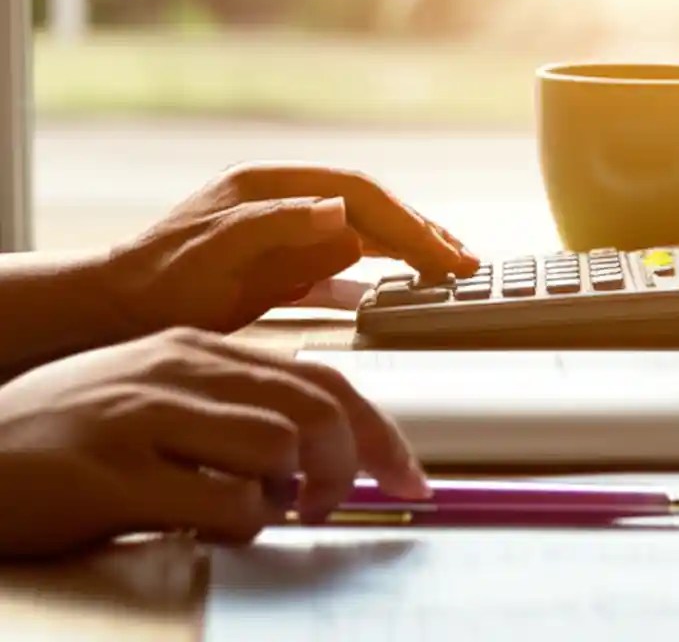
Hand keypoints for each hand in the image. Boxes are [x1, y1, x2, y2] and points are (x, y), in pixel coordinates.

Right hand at [0, 328, 426, 558]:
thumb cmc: (67, 439)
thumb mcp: (157, 399)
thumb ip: (231, 409)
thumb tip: (316, 453)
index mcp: (197, 350)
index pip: (323, 380)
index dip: (381, 433)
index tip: (411, 478)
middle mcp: (178, 370)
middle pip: (317, 409)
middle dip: (351, 466)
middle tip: (333, 506)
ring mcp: (144, 415)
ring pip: (280, 448)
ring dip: (291, 497)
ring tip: (259, 513)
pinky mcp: (114, 472)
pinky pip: (223, 500)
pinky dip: (241, 524)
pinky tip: (209, 527)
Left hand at [101, 161, 480, 333]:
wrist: (113, 311)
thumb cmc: (157, 284)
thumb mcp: (213, 253)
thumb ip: (275, 226)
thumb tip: (342, 214)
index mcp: (270, 187)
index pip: (360, 194)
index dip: (406, 222)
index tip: (441, 254)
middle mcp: (284, 202)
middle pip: (370, 208)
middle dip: (421, 232)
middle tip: (465, 262)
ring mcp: (285, 232)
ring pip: (364, 231)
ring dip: (409, 249)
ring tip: (450, 268)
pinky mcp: (282, 264)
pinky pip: (344, 261)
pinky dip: (380, 270)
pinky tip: (403, 284)